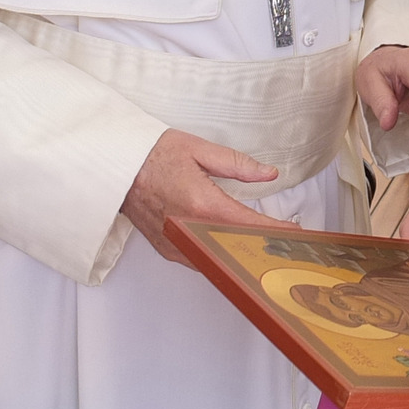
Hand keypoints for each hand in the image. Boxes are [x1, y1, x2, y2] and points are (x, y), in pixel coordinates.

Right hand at [120, 128, 291, 265]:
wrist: (114, 166)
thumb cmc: (151, 155)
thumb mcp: (199, 149)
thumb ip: (238, 164)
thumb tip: (268, 173)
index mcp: (201, 203)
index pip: (248, 224)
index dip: (274, 230)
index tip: (294, 233)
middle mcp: (188, 229)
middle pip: (236, 247)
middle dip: (261, 246)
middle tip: (283, 242)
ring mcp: (175, 243)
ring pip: (217, 258)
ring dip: (239, 253)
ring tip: (262, 246)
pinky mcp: (167, 248)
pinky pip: (199, 259)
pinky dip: (217, 254)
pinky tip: (231, 248)